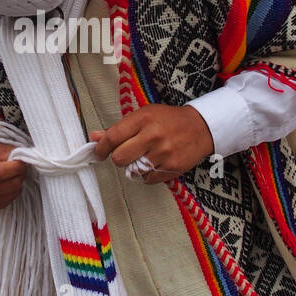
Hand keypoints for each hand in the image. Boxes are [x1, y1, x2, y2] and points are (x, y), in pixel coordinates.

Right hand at [0, 139, 27, 213]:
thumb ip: (2, 150)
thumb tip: (20, 157)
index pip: (4, 172)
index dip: (18, 165)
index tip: (20, 159)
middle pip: (12, 185)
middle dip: (19, 174)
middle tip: (14, 166)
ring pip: (13, 194)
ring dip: (15, 183)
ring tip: (7, 174)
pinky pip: (8, 201)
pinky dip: (10, 192)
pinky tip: (2, 184)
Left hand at [91, 104, 214, 183]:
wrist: (201, 127)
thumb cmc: (168, 120)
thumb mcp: (143, 116)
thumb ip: (118, 128)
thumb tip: (94, 138)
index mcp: (143, 119)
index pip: (113, 137)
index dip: (101, 148)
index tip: (98, 153)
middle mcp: (153, 136)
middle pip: (119, 158)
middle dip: (119, 158)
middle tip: (126, 153)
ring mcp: (164, 153)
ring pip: (133, 171)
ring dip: (134, 167)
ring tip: (143, 157)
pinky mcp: (172, 168)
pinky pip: (148, 179)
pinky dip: (147, 174)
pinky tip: (154, 163)